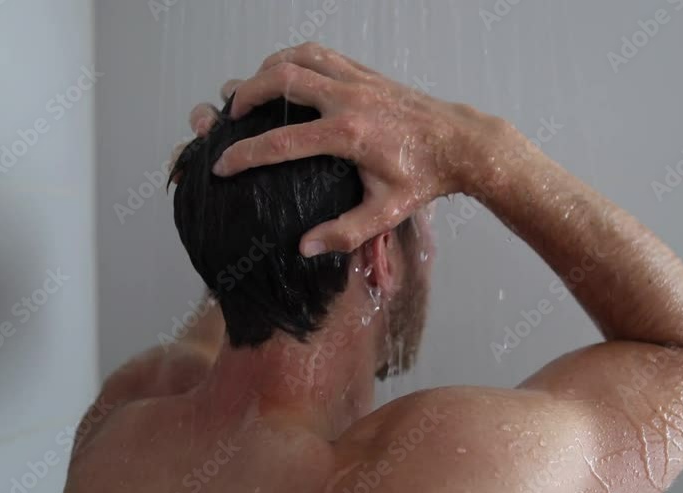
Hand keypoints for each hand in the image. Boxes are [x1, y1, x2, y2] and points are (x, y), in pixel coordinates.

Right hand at [176, 43, 507, 256]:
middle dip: (246, 95)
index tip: (221, 164)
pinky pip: (320, 55)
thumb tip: (303, 247)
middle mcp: (349, 99)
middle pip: (281, 80)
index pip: (282, 142)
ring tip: (251, 92)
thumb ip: (344, 232)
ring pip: (298, 57)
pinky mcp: (366, 73)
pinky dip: (294, 60)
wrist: (461, 144)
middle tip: (229, 115)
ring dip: (267, 70)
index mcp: (348, 135)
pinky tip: (284, 77)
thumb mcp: (386, 213)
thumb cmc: (424, 180)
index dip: (245, 154)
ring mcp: (358, 81)